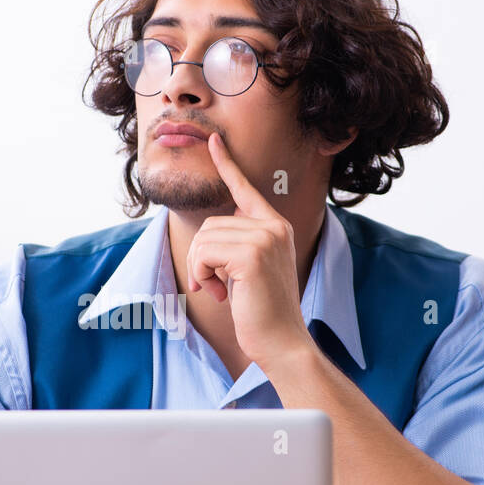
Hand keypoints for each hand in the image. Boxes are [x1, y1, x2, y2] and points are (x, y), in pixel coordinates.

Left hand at [185, 133, 314, 371]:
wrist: (283, 342)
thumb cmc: (263, 313)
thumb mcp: (251, 272)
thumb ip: (237, 247)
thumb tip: (207, 238)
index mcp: (276, 227)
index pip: (246, 190)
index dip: (227, 165)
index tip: (213, 142)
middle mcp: (273, 227)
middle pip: (210, 224)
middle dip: (202, 258)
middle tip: (217, 285)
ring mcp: (265, 238)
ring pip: (203, 239)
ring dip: (201, 270)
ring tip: (222, 291)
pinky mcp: (252, 255)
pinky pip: (204, 253)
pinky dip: (202, 275)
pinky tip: (221, 293)